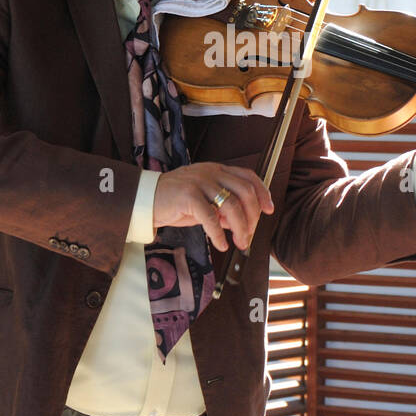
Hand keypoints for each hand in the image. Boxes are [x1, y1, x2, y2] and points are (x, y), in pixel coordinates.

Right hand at [152, 162, 274, 250]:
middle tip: (249, 235)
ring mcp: (200, 182)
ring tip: (239, 243)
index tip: (269, 209)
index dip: (263, 193)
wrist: (146, 198)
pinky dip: (218, 235)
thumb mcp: (203, 200)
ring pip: (232, 206)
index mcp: (217, 170)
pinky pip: (211, 218)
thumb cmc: (175, 200)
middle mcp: (211, 173)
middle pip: (245, 192)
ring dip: (240, 228)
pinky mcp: (188, 196)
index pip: (248, 176)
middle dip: (253, 217)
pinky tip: (220, 244)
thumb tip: (240, 223)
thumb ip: (222, 208)